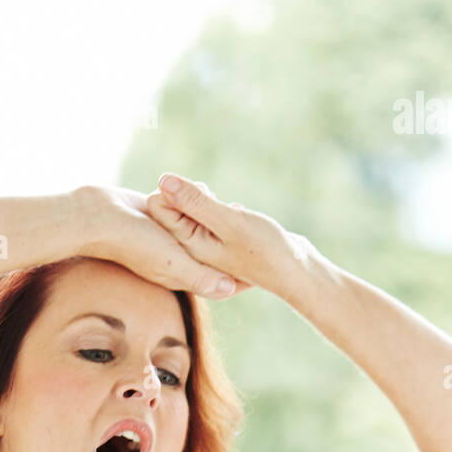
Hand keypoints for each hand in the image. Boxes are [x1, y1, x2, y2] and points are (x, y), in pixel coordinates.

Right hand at [70, 183, 241, 299]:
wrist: (99, 219)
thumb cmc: (135, 243)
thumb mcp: (174, 263)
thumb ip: (201, 277)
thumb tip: (231, 289)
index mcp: (182, 274)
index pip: (217, 281)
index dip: (240, 275)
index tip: (263, 267)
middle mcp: (176, 258)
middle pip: (212, 256)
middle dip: (232, 245)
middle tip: (256, 230)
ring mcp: (167, 238)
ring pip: (200, 231)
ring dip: (216, 219)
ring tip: (238, 208)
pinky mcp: (160, 217)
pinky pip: (186, 212)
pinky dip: (198, 203)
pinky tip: (209, 191)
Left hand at [147, 174, 299, 293]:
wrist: (294, 271)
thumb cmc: (264, 249)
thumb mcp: (229, 221)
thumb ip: (195, 202)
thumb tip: (162, 180)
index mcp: (186, 246)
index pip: (158, 206)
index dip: (175, 191)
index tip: (200, 196)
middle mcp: (191, 248)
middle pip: (172, 206)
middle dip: (193, 195)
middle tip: (217, 204)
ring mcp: (205, 245)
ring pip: (191, 208)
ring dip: (208, 200)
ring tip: (229, 212)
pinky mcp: (218, 240)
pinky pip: (208, 214)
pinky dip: (220, 207)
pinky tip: (237, 216)